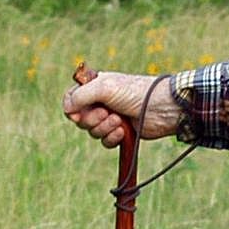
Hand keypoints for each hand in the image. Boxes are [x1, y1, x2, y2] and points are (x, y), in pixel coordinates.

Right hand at [62, 70, 178, 148]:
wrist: (161, 108)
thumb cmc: (135, 93)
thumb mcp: (104, 87)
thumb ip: (80, 96)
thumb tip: (67, 109)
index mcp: (95, 86)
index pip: (71, 99)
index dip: (72, 109)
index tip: (77, 113)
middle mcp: (101, 102)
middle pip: (80, 119)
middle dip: (91, 119)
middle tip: (106, 113)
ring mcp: (110, 117)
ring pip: (92, 131)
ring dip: (103, 128)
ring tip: (119, 120)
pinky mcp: (120, 132)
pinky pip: (105, 141)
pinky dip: (111, 138)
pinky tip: (123, 131)